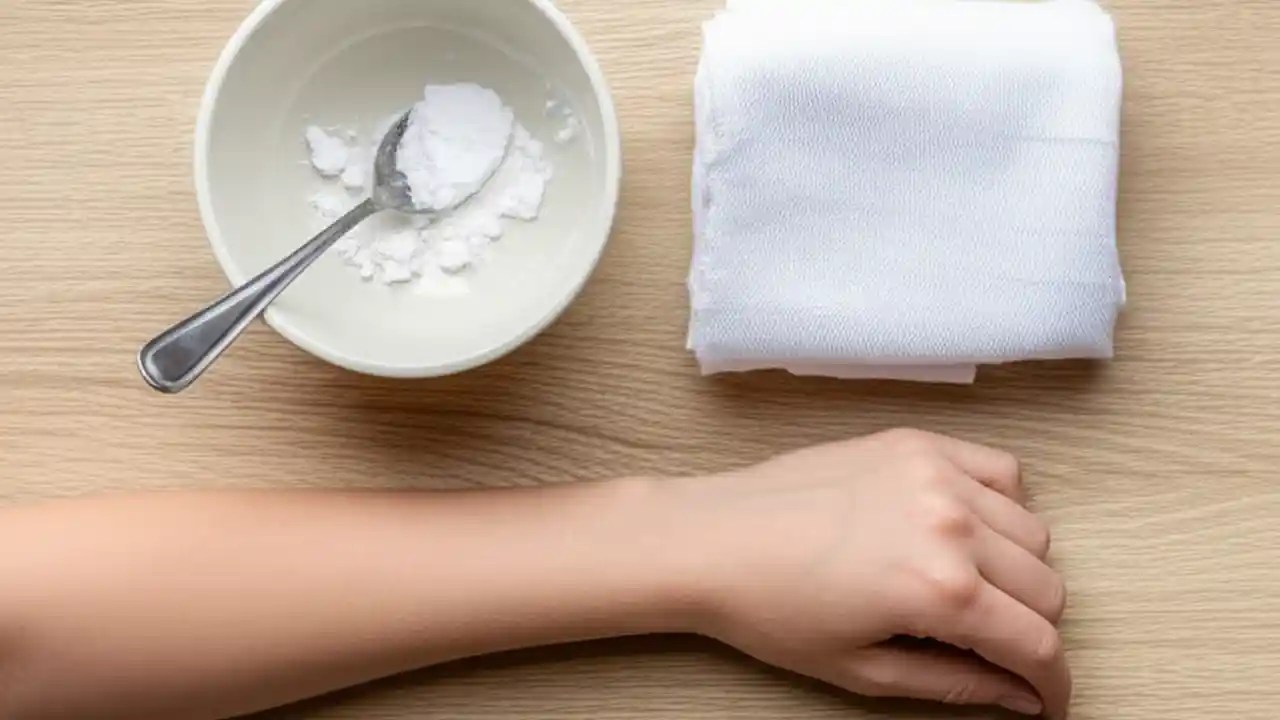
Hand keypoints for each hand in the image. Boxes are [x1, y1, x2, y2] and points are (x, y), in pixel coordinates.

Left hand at [676, 430, 1068, 717]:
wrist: (711, 539)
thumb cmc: (772, 609)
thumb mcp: (864, 669)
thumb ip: (956, 683)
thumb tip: (1018, 696)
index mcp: (940, 589)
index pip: (1039, 643)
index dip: (1053, 685)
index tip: (1049, 701)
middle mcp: (952, 525)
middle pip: (1047, 587)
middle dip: (1034, 631)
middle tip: (997, 648)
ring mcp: (936, 475)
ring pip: (1033, 531)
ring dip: (1021, 571)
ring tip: (974, 589)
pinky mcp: (915, 443)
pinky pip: (1001, 470)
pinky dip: (1003, 503)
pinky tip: (970, 528)